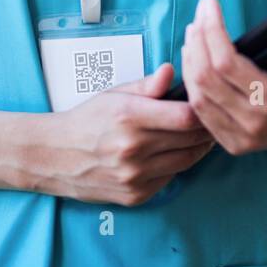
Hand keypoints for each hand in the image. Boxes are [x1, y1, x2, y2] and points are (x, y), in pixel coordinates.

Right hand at [46, 62, 215, 205]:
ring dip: (197, 148)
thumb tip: (171, 71)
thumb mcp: (114, 94)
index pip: (185, 118)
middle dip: (205, 129)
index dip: (203, 111)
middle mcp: (133, 149)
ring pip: (186, 162)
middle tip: (211, 119)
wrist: (56, 156)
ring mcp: (134, 176)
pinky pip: (170, 178)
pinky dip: (177, 165)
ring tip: (199, 136)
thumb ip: (147, 85)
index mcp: (129, 117)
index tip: (207, 105)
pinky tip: (173, 153)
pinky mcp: (135, 195)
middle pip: (190, 140)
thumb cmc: (88, 120)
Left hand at [181, 0, 266, 154]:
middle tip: (198, 14)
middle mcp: (253, 124)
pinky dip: (192, 83)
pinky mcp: (232, 144)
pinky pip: (201, 113)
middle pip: (205, 79)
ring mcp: (240, 138)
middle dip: (197, 41)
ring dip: (189, 61)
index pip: (226, 63)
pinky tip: (193, 60)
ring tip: (193, 32)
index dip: (212, 31)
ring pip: (197, 97)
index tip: (209, 5)